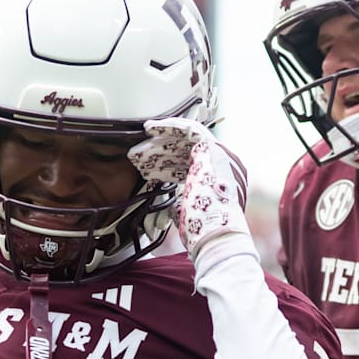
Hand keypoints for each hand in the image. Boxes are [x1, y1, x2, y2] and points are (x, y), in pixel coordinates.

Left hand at [127, 118, 251, 266]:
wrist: (215, 232)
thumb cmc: (203, 233)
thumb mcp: (188, 216)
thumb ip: (178, 208)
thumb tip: (166, 211)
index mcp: (217, 184)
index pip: (188, 169)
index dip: (165, 170)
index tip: (147, 173)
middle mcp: (222, 168)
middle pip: (185, 154)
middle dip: (158, 156)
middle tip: (136, 159)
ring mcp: (220, 156)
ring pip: (184, 142)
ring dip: (157, 145)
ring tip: (135, 151)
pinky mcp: (213, 147)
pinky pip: (190, 129)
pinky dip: (170, 126)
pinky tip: (150, 128)